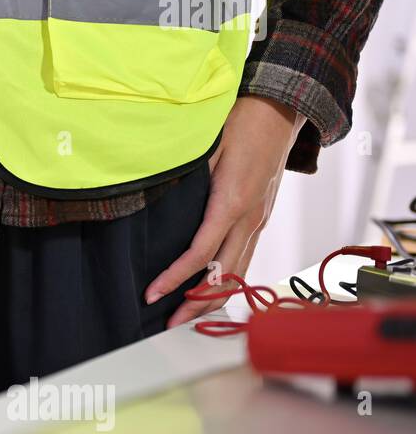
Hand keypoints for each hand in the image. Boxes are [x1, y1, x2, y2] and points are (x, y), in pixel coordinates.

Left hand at [144, 96, 306, 327]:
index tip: (152, 294)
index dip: (176, 277)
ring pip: (239, 272)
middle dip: (197, 303)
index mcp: (232, 201)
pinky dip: (227, 281)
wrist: (280, 110)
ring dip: (214, 298)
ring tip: (186, 317)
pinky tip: (210, 291)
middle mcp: (250, 218)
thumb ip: (186, 179)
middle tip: (169, 324)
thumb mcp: (206, 146)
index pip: (201, 252)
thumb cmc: (240, 122)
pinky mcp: (261, 218)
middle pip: (224, 274)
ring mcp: (259, 221)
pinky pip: (245, 258)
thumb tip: (155, 200)